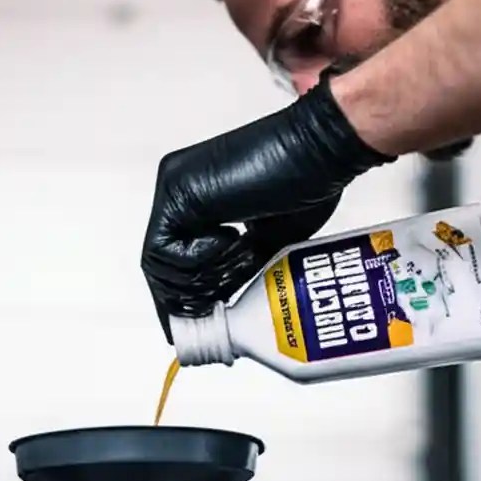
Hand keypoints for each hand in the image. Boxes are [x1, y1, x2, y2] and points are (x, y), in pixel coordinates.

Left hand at [141, 74, 394, 339]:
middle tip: (222, 310)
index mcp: (194, 200)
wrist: (321, 152)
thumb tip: (220, 308)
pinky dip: (204, 260)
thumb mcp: (266, 243)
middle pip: (159, 269)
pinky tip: (236, 238)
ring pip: (163, 267)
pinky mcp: (178, 192)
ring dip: (208, 277)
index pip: (170, 264)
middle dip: (191, 299)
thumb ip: (236, 268)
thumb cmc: (307, 187)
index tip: (200, 328)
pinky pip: (169, 252)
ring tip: (246, 255)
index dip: (184, 301)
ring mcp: (174, 189)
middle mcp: (176, 192)